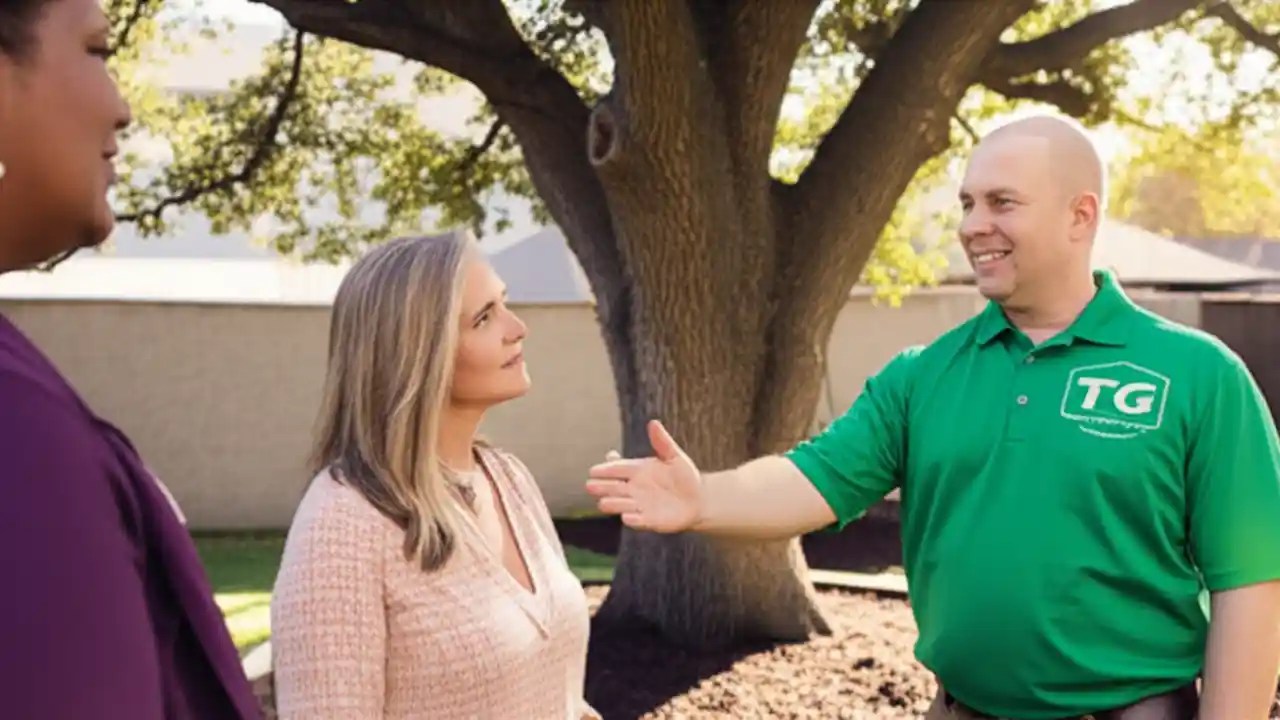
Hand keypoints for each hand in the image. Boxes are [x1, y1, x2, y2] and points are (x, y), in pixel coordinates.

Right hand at [585, 419, 702, 532]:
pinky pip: (637, 520)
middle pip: (612, 487)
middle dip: (602, 486)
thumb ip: (663, 442)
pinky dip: (632, 519)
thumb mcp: (675, 457)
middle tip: (590, 485)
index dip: (606, 469)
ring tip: (603, 502)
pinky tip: (627, 516)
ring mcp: (639, 504)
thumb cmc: (684, 476)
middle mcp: (633, 488)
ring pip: (619, 504)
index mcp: (637, 470)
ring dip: (612, 504)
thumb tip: (653, 423)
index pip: (617, 468)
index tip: (593, 470)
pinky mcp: (648, 520)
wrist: (697, 499)